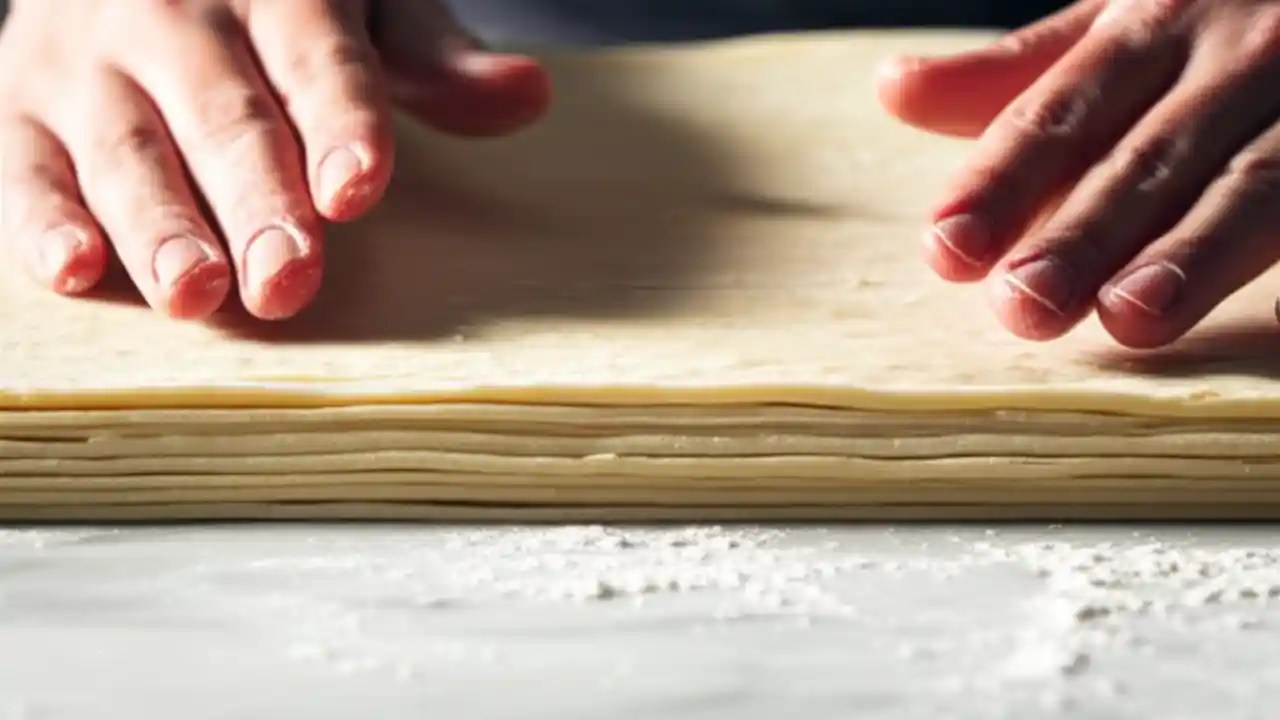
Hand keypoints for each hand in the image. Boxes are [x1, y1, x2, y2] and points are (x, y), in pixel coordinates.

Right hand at [0, 0, 549, 319]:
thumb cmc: (278, 1)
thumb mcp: (369, 6)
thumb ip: (433, 62)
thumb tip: (527, 95)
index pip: (317, 60)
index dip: (339, 124)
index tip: (357, 188)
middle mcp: (175, 17)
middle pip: (226, 117)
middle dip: (258, 200)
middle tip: (288, 279)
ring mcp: (90, 62)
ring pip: (129, 149)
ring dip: (162, 224)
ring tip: (196, 290)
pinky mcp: (24, 104)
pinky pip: (24, 163)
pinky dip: (41, 217)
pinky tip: (72, 269)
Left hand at [878, 0, 1279, 347]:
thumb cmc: (1220, 15)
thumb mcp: (1120, 20)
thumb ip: (1017, 74)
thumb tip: (894, 88)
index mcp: (1155, 19)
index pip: (1063, 110)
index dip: (1003, 179)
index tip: (946, 245)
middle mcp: (1238, 51)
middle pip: (1150, 155)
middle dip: (1087, 232)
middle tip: (1024, 305)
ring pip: (1254, 182)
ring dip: (1192, 253)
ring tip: (1131, 317)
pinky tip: (1277, 317)